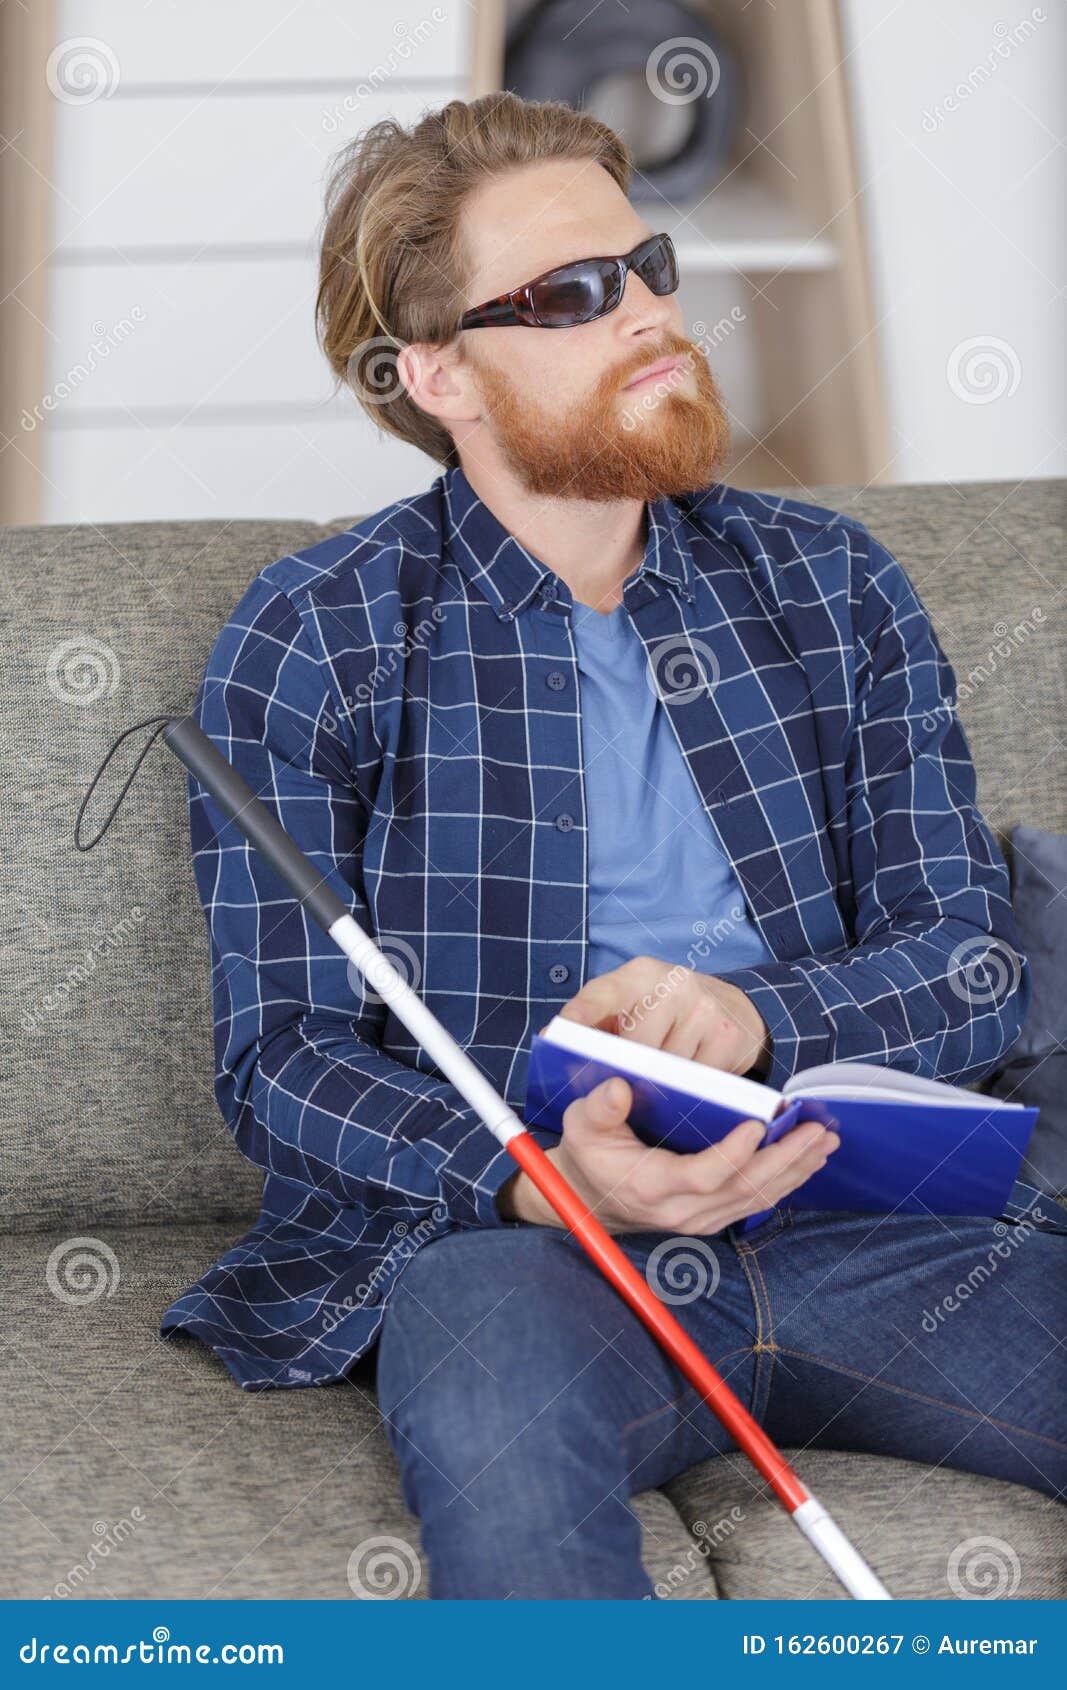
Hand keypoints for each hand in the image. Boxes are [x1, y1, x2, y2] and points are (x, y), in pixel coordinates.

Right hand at [496, 1076, 838, 1232]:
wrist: (593, 1197)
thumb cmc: (590, 1154)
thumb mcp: (581, 1126)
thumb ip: (599, 1109)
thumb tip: (618, 1089)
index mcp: (651, 1186)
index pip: (701, 1176)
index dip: (732, 1154)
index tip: (758, 1124)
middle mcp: (682, 1210)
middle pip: (743, 1189)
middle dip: (785, 1158)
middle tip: (817, 1131)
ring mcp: (701, 1218)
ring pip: (757, 1197)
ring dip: (796, 1168)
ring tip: (825, 1140)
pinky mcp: (714, 1216)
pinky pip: (757, 1200)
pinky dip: (787, 1177)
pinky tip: (809, 1156)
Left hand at [557, 956, 770, 1078]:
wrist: (733, 1006)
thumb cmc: (666, 1011)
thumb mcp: (631, 1004)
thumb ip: (597, 1022)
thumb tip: (553, 1041)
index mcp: (637, 975)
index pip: (600, 996)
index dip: (578, 1019)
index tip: (556, 1039)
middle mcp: (671, 983)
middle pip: (634, 1045)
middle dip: (626, 1069)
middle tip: (624, 1082)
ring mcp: (702, 1007)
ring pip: (665, 1067)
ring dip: (661, 1081)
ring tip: (664, 1073)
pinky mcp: (726, 1035)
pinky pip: (696, 1079)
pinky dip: (690, 1086)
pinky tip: (692, 1073)